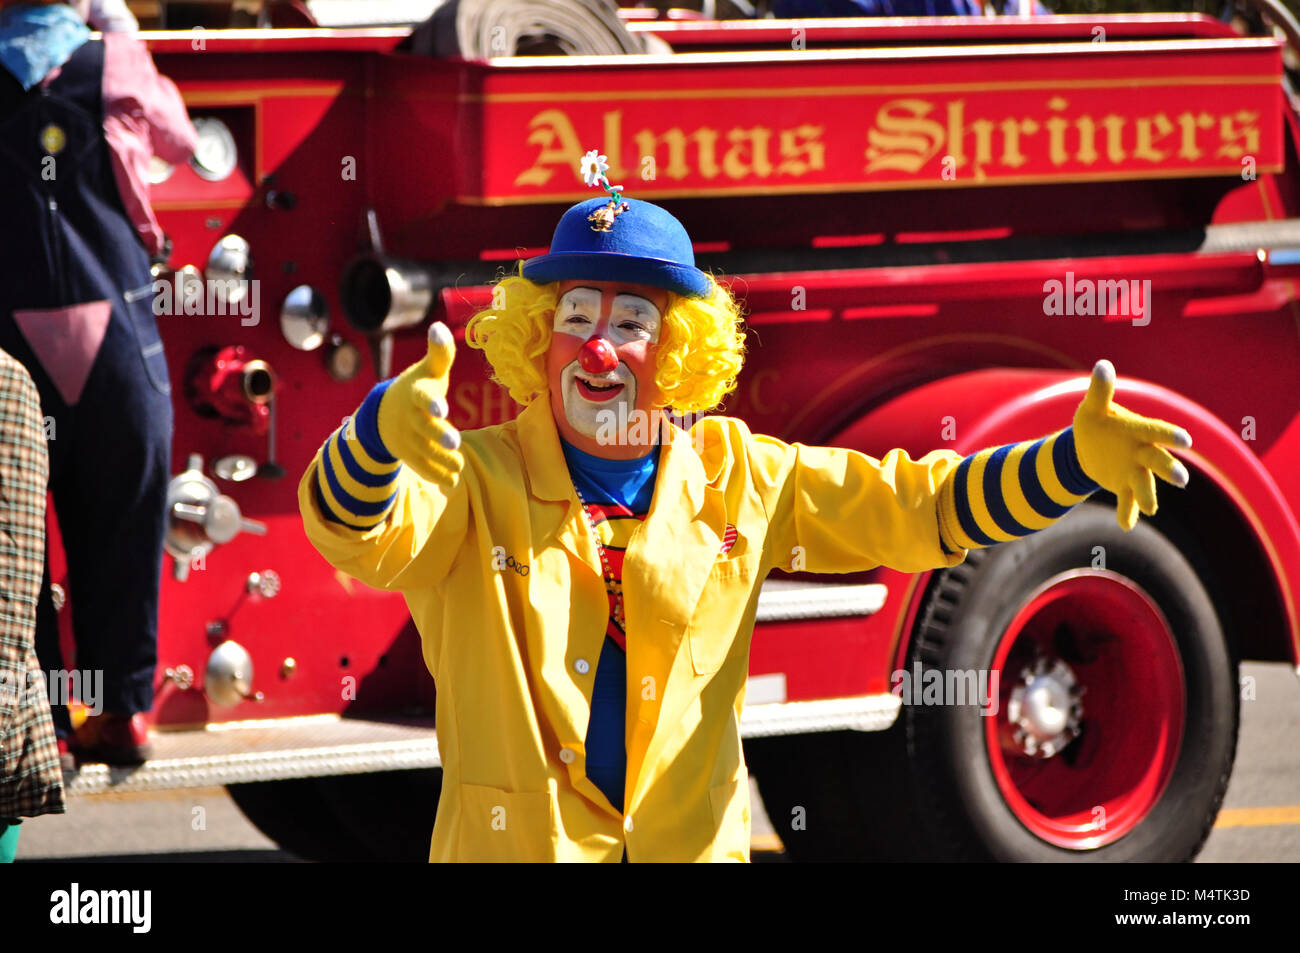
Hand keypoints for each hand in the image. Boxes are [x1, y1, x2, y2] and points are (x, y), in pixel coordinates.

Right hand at [376, 322, 462, 487]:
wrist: (383, 415)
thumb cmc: (417, 388)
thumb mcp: (428, 370)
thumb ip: (439, 353)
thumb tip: (438, 327)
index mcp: (414, 392)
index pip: (421, 396)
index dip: (430, 403)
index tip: (441, 409)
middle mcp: (410, 416)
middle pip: (424, 427)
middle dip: (438, 435)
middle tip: (455, 443)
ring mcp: (408, 438)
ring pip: (425, 450)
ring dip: (442, 459)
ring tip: (459, 465)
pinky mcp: (409, 456)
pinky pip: (422, 467)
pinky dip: (436, 475)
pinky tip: (452, 481)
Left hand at [1073, 360, 1190, 530]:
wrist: (1087, 445)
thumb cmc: (1096, 421)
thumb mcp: (1093, 407)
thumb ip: (1100, 390)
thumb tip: (1102, 366)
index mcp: (1138, 430)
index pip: (1157, 431)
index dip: (1170, 435)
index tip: (1186, 441)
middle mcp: (1142, 452)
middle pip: (1159, 461)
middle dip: (1169, 470)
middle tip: (1181, 480)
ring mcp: (1134, 470)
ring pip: (1145, 484)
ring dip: (1149, 496)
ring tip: (1151, 509)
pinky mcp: (1123, 486)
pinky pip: (1127, 501)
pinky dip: (1127, 513)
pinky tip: (1126, 525)